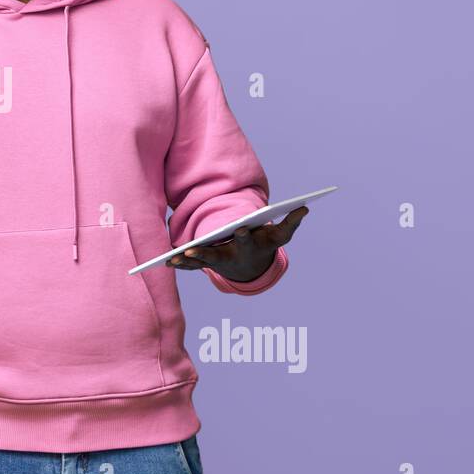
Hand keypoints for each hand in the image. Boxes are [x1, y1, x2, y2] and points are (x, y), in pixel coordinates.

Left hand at [167, 206, 308, 282]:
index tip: (240, 228)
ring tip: (173, 259)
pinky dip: (182, 265)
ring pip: (201, 263)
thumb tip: (305, 207)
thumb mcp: (279, 235)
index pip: (246, 239)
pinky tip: (168, 261)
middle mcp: (233, 256)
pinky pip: (193, 266)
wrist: (253, 265)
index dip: (243, 234)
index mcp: (249, 246)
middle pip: (218, 255)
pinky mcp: (208, 265)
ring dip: (188, 262)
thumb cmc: (265, 242)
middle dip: (205, 254)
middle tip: (191, 252)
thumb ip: (291, 222)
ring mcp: (220, 262)